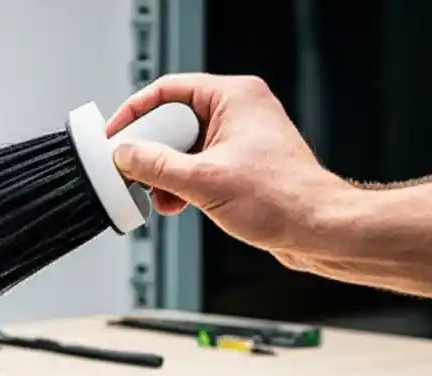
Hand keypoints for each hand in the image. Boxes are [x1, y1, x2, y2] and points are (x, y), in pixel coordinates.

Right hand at [105, 73, 350, 256]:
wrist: (317, 230)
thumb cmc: (282, 198)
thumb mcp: (202, 181)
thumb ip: (155, 166)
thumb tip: (125, 156)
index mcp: (235, 97)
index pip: (169, 90)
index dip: (135, 112)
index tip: (115, 135)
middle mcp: (239, 111)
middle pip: (173, 120)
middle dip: (151, 151)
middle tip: (133, 172)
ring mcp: (241, 138)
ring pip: (183, 146)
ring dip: (164, 173)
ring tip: (157, 195)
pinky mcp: (241, 164)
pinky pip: (197, 165)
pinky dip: (181, 183)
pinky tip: (174, 203)